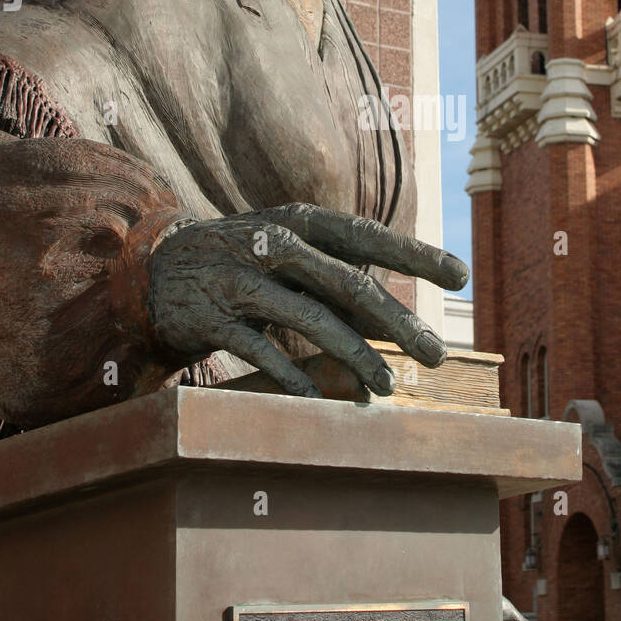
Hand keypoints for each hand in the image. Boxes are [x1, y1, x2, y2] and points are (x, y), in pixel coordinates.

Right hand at [148, 202, 467, 398]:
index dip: (416, 253)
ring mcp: (240, 280)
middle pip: (347, 282)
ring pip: (309, 318)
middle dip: (397, 321)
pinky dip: (292, 375)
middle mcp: (272, 244)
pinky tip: (320, 399)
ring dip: (354, 356)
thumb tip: (397, 320)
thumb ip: (337, 278)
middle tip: (436, 355)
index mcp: (299, 222)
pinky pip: (260, 350)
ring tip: (387, 387)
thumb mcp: (291, 256)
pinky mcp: (212, 317)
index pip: (367, 235)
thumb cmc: (245, 264)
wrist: (158, 270)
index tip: (462, 275)